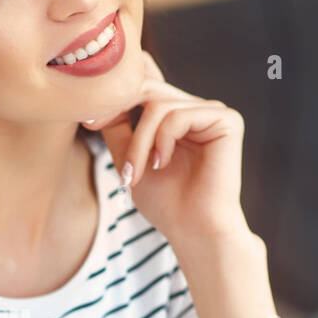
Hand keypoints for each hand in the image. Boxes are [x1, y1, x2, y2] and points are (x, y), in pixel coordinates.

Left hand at [82, 52, 251, 246]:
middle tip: (112, 154)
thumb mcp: (130, 158)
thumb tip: (100, 98)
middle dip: (124, 124)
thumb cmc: (165, 203)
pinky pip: (179, 115)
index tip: (89, 123)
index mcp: (178, 115)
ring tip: (135, 174)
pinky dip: (161, 141)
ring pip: (158, 106)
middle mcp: (196, 109)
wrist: (193, 230)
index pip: (145, 87)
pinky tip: (161, 164)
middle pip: (148, 91)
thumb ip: (118, 126)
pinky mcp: (227, 120)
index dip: (116, 99)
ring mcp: (212, 112)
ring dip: (139, 142)